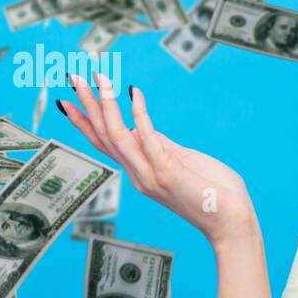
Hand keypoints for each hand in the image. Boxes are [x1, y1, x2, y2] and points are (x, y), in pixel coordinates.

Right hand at [58, 73, 257, 248]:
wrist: (231, 221)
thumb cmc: (214, 192)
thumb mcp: (182, 161)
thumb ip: (161, 146)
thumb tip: (141, 127)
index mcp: (140, 173)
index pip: (105, 144)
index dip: (84, 123)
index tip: (65, 101)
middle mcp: (139, 175)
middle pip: (103, 136)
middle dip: (87, 105)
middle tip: (72, 76)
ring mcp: (150, 175)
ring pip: (116, 136)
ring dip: (104, 105)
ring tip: (97, 78)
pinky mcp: (167, 172)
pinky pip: (148, 138)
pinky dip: (140, 114)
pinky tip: (134, 93)